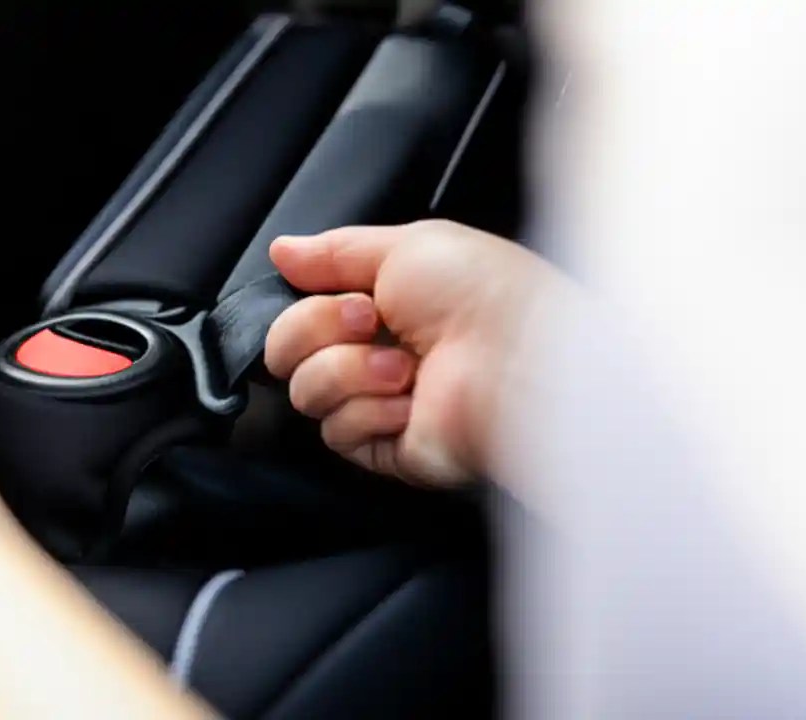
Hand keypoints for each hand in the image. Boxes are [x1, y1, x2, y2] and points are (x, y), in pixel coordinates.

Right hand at [264, 220, 567, 485]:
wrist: (522, 359)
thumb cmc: (484, 296)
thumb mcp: (405, 246)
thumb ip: (335, 251)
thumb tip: (282, 251)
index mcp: (380, 306)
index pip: (299, 310)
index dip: (308, 301)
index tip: (349, 292)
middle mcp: (373, 355)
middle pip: (286, 352)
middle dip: (318, 329)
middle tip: (371, 321)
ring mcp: (378, 404)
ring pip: (306, 392)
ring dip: (348, 371)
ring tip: (404, 367)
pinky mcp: (386, 449)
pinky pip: (336, 433)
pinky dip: (369, 411)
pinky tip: (409, 403)